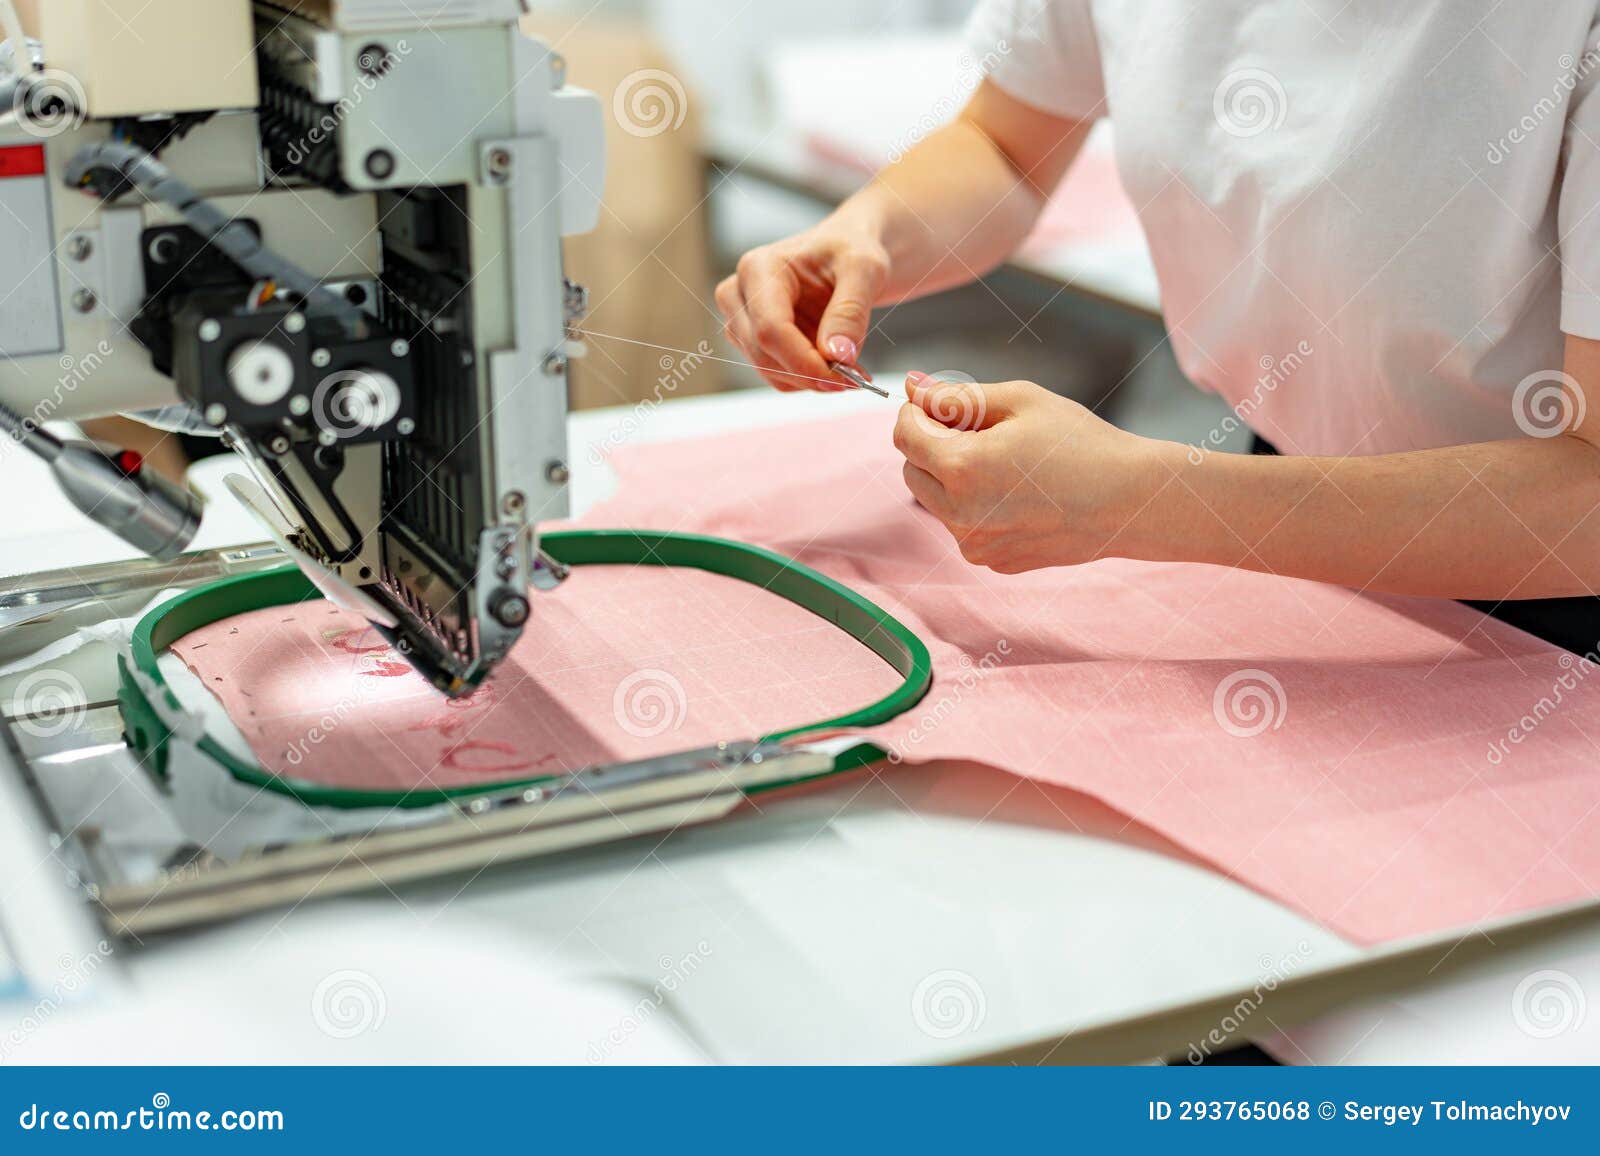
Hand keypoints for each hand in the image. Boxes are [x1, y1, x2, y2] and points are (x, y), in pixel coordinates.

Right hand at [715, 222, 888, 391]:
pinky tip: (836, 365)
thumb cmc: (850, 251)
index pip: (769, 329)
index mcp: (758, 268)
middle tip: (857, 379)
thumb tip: (838, 356)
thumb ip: (850, 311)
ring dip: (813, 380)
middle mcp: (739, 294)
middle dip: (812, 375)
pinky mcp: (754, 343)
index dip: (804, 362)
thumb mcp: (865, 268)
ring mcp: (742, 321)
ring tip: (854, 369)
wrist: (843, 255)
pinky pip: (779, 377)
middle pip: (764, 355)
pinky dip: (810, 380)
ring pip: (770, 372)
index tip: (843, 379)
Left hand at [893, 373, 1162, 571]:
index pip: (904, 436)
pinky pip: (964, 526)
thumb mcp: (1019, 401)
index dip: (916, 413)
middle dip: (933, 446)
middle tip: (981, 432)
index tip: (939, 405)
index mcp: (963, 468)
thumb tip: (912, 387)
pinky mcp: (992, 561)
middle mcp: (961, 515)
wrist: (1131, 500)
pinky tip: (1020, 493)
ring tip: (1007, 463)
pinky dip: (976, 506)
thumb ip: (957, 395)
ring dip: (953, 478)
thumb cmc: (1081, 443)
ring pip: (935, 501)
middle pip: (912, 470)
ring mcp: (976, 545)